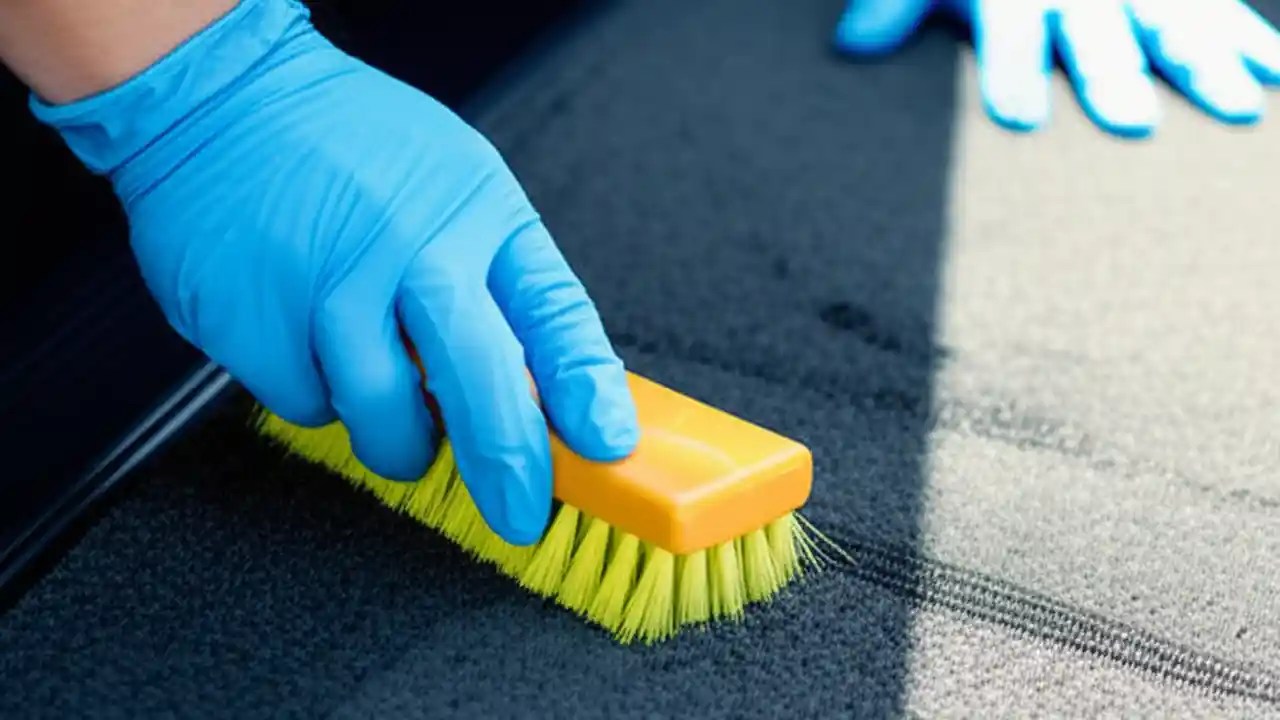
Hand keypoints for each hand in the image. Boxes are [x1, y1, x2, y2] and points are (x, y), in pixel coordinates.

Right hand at [30, 0, 638, 544]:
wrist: (223, 98)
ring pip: (384, 420)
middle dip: (507, 462)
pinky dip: (316, 394)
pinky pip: (306, 406)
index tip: (606, 447)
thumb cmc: (351, 148)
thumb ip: (501, 281)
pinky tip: (309, 338)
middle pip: (477, 380)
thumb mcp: (455, 185)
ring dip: (396, 434)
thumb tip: (552, 391)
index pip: (555, 312)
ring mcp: (328, 284)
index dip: (587, 391)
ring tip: (383, 384)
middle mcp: (409, 245)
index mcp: (475, 209)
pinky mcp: (254, 319)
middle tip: (519, 510)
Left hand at [833, 0, 1279, 135]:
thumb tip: (851, 47)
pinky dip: (1246, 38)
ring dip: (1203, 63)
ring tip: (1234, 111)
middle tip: (1130, 126)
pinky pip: (1216, 6)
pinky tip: (1271, 75)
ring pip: (1172, 19)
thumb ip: (894, 3)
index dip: (1011, 72)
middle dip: (1112, 75)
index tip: (1017, 119)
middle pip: (1097, 33)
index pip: (1009, 33)